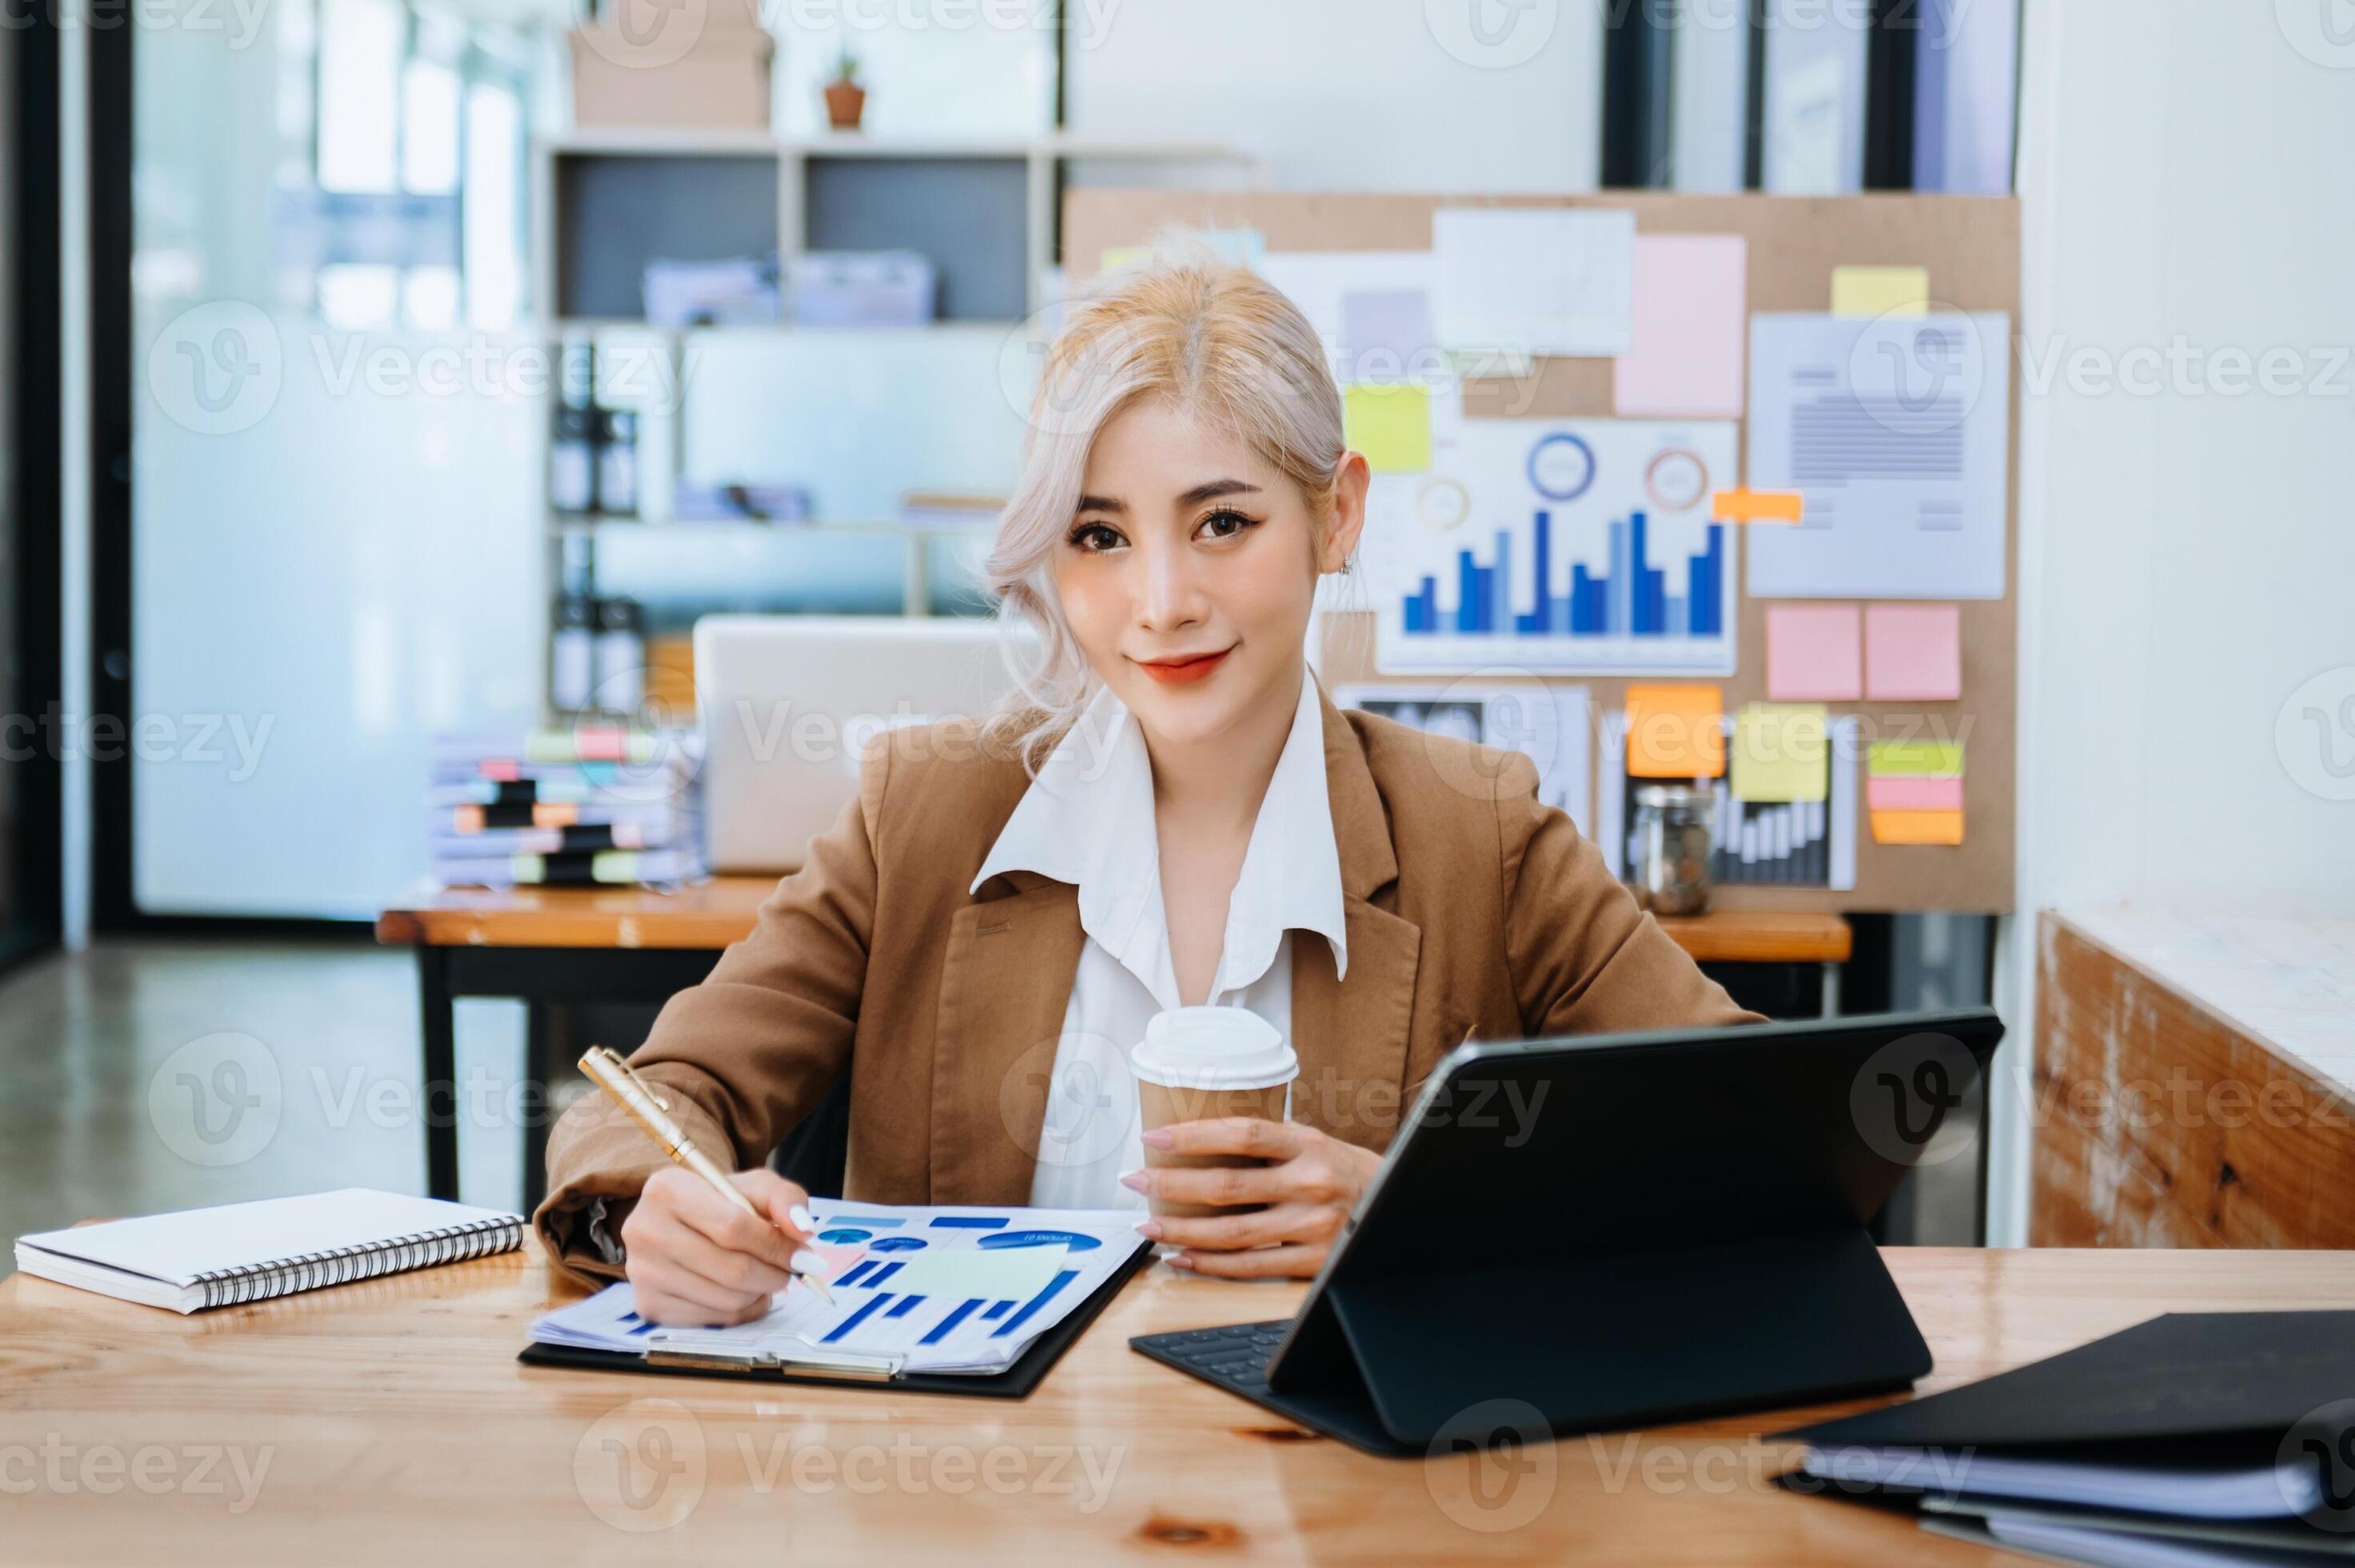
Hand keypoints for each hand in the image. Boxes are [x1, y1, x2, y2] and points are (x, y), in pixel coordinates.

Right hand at [621, 1166, 818, 1325]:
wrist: (680, 1221)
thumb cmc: (721, 1201)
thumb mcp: (755, 1186)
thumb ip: (785, 1199)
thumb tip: (803, 1231)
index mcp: (667, 1190)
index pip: (734, 1227)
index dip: (776, 1246)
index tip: (804, 1255)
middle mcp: (644, 1231)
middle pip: (732, 1269)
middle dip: (775, 1274)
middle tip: (792, 1271)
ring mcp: (642, 1273)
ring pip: (726, 1300)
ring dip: (761, 1293)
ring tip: (768, 1277)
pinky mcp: (647, 1305)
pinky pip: (713, 1320)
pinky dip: (742, 1311)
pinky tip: (745, 1292)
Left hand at [1121, 1119, 1381, 1279]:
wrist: (1396, 1206)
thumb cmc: (1343, 1171)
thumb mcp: (1313, 1142)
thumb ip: (1268, 1144)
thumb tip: (1199, 1138)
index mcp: (1307, 1144)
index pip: (1242, 1134)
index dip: (1194, 1136)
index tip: (1153, 1138)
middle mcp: (1311, 1183)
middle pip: (1227, 1187)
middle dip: (1171, 1185)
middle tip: (1134, 1180)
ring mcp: (1313, 1225)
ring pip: (1232, 1233)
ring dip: (1181, 1231)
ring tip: (1147, 1225)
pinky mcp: (1313, 1261)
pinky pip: (1251, 1266)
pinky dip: (1210, 1264)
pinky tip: (1182, 1257)